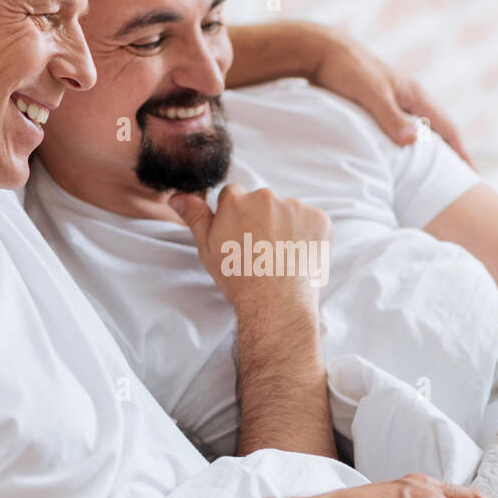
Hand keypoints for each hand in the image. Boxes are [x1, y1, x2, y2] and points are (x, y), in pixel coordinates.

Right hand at [169, 184, 332, 312]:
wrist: (275, 302)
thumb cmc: (238, 278)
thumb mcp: (208, 248)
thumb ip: (196, 217)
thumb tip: (177, 196)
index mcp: (236, 200)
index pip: (234, 195)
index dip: (237, 217)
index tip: (241, 237)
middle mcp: (266, 197)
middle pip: (263, 201)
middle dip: (262, 219)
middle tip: (262, 251)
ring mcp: (295, 207)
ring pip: (288, 210)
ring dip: (286, 226)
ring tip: (281, 256)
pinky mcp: (319, 219)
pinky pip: (312, 221)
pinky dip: (308, 235)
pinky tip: (298, 256)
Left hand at [307, 25, 473, 167]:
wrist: (322, 51)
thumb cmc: (346, 71)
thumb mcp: (370, 94)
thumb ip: (390, 117)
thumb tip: (412, 141)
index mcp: (414, 94)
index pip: (447, 128)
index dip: (461, 152)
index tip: (472, 175)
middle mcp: (409, 96)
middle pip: (439, 129)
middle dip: (451, 154)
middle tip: (459, 181)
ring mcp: (395, 99)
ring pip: (421, 128)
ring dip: (431, 149)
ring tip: (434, 173)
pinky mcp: (379, 103)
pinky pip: (403, 127)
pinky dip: (410, 144)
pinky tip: (402, 157)